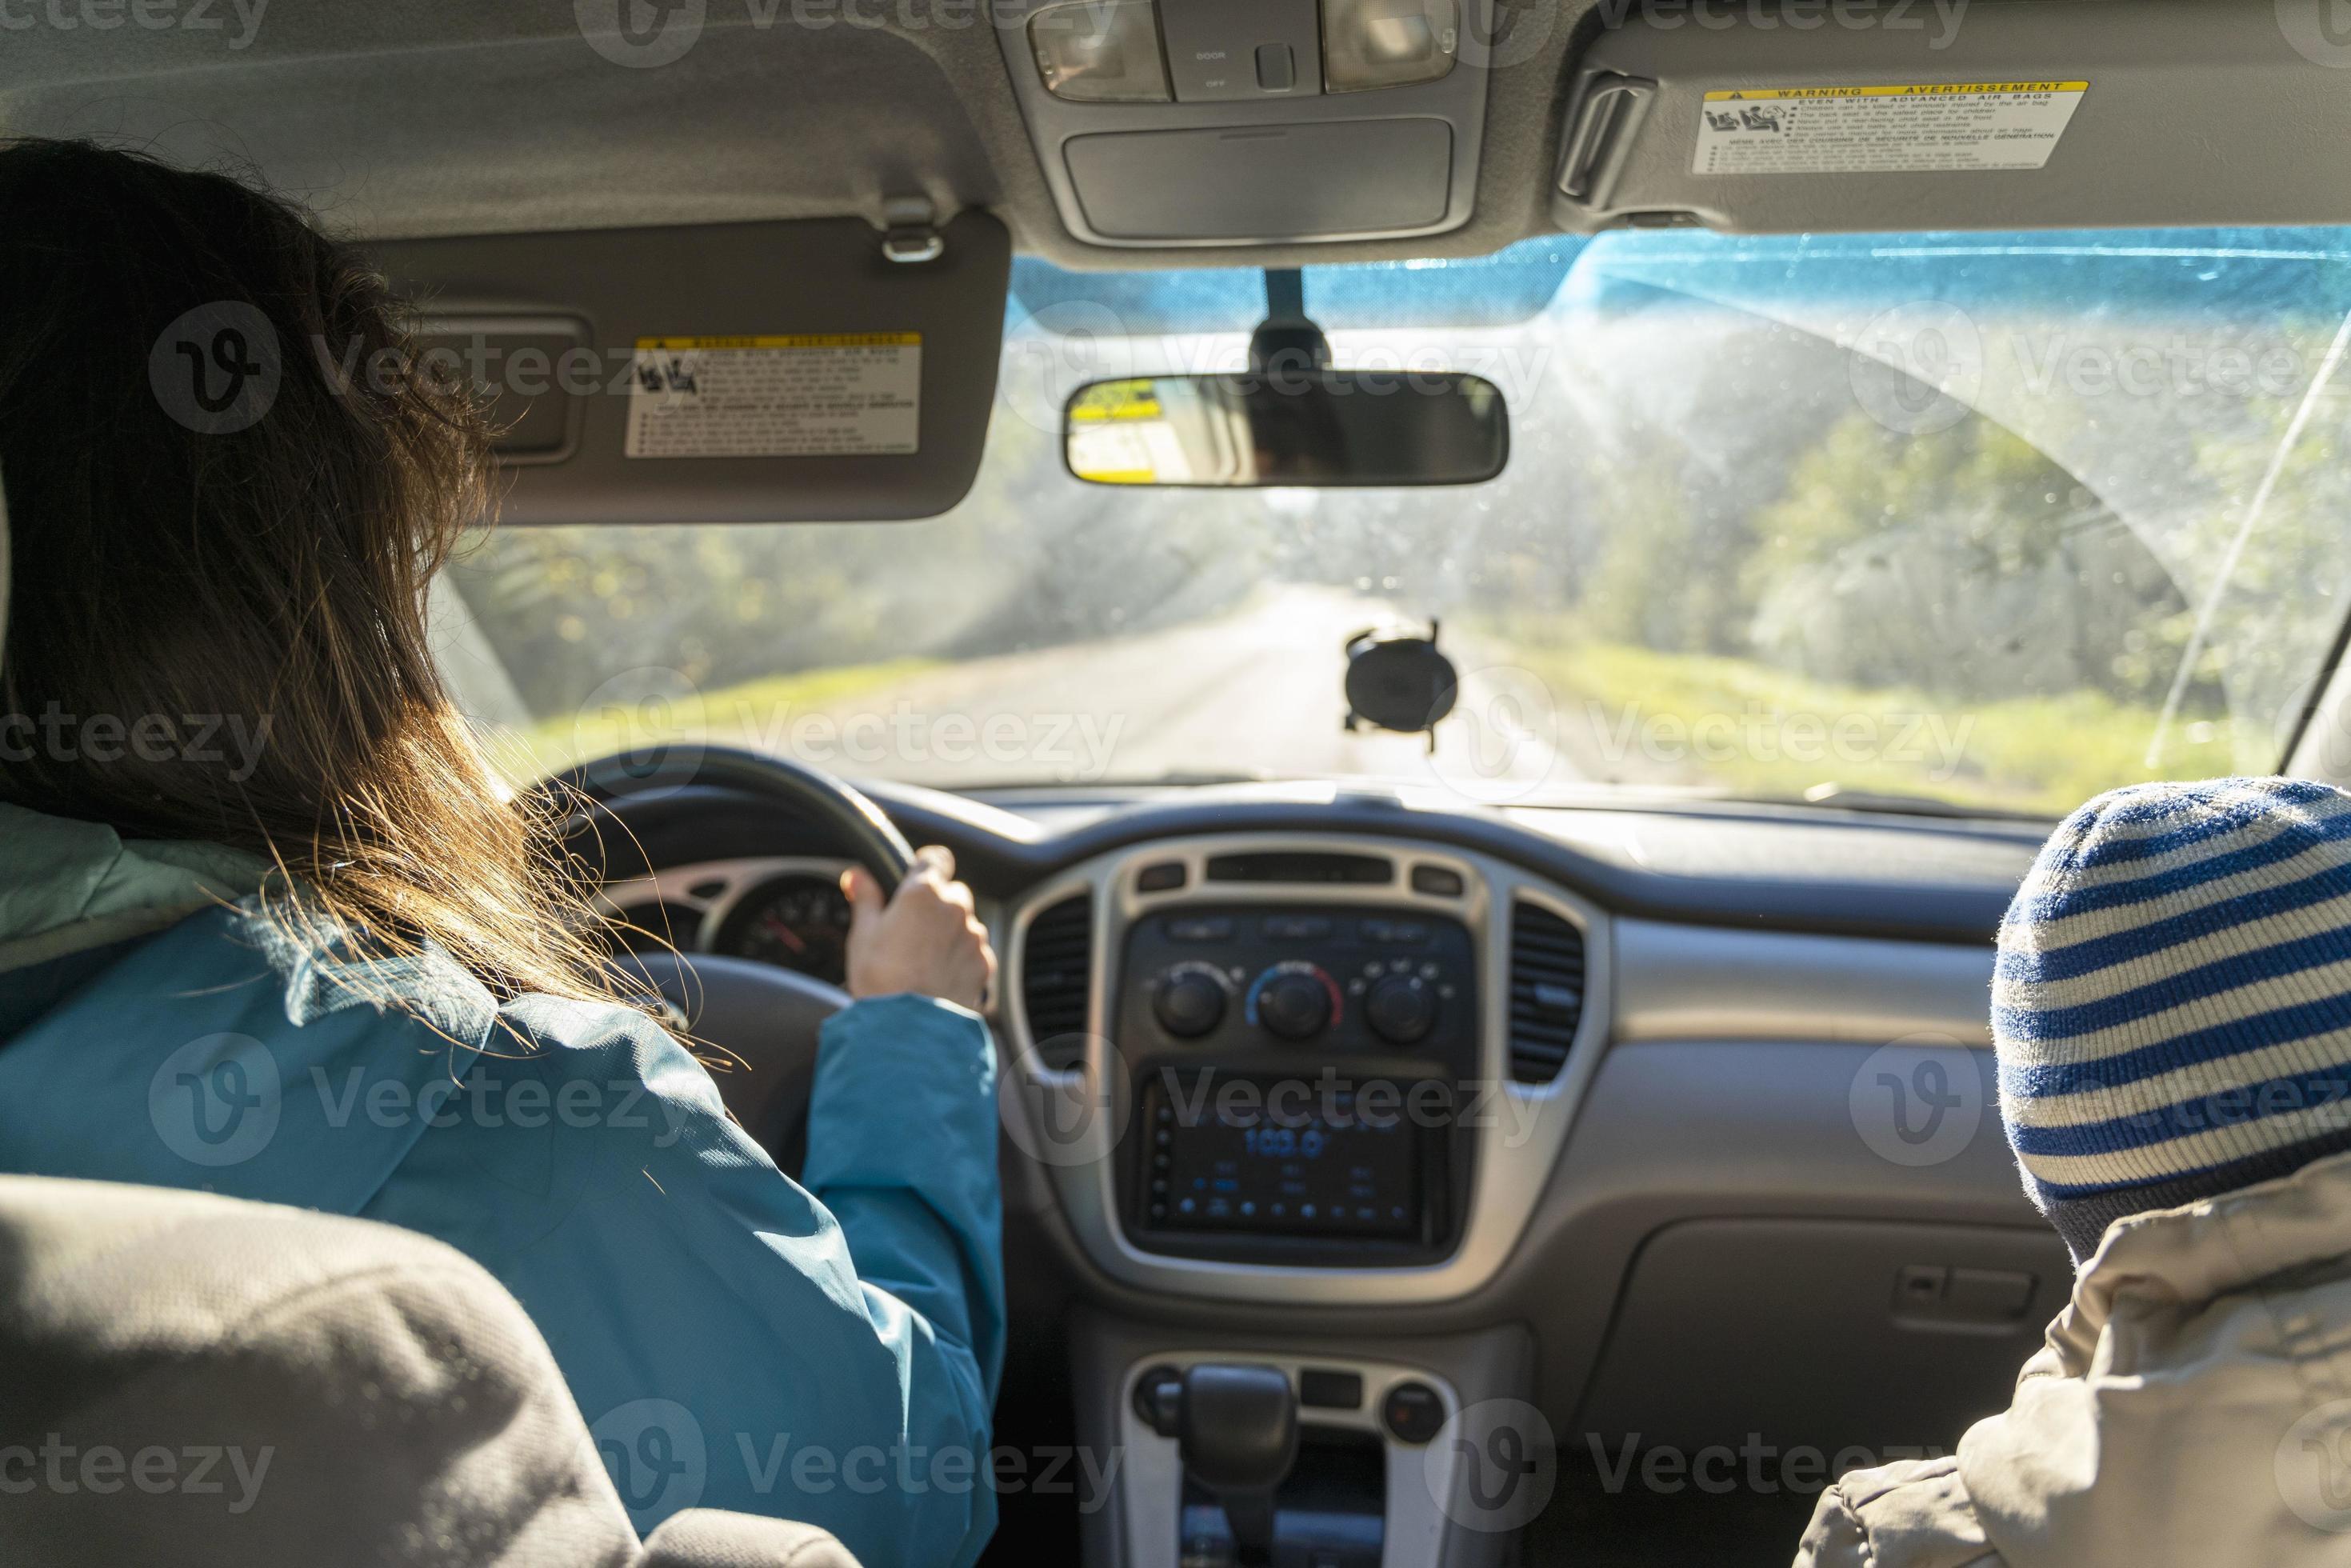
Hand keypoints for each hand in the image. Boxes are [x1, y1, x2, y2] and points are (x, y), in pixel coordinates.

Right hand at [840, 846, 996, 1011]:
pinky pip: (975, 951)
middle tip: (910, 931)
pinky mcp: (985, 963)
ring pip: (965, 923)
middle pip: (952, 892)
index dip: (925, 866)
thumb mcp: (863, 935)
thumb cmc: (881, 981)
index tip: (915, 879)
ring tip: (923, 960)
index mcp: (923, 892)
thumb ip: (865, 899)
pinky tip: (939, 977)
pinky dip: (962, 958)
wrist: (909, 1030)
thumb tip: (857, 875)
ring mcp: (974, 936)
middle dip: (936, 905)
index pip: (935, 857)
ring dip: (950, 932)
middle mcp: (956, 907)